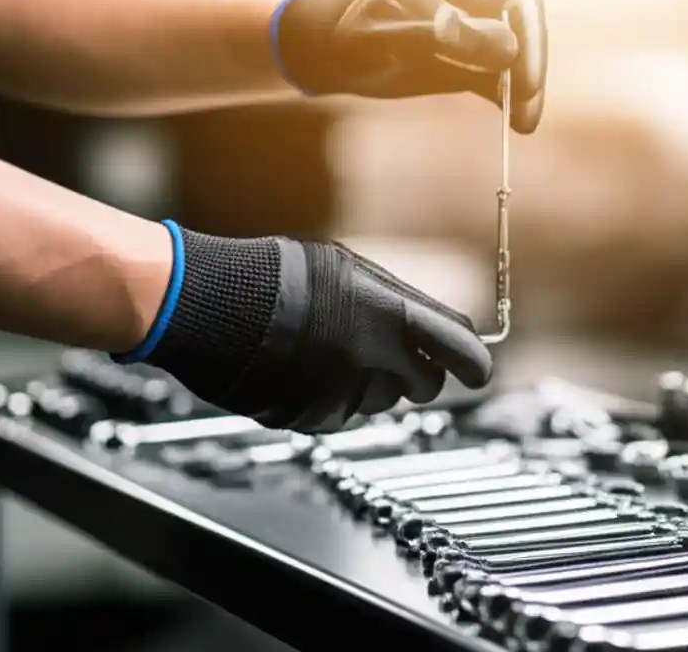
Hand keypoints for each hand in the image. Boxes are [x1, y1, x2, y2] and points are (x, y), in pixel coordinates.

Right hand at [118, 223, 491, 431]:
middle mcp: (376, 357)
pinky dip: (333, 398)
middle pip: (427, 385)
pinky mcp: (317, 418)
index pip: (463, 350)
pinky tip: (305, 370)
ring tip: (326, 351)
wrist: (209, 303)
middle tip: (386, 353)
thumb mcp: (350, 271)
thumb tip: (430, 330)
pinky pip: (344, 414)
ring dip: (369, 382)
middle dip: (416, 374)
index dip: (474, 365)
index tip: (478, 372)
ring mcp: (346, 392)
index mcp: (392, 313)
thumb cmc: (277, 277)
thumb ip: (396, 305)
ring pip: (383, 401)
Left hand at [276, 0, 546, 132]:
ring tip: (522, 124)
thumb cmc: (351, 30)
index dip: (528, 36)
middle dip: (530, 65)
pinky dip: (508, 98)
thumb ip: (440, 35)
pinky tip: (517, 123)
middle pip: (523, 25)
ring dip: (523, 89)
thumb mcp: (387, 30)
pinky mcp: (469, 59)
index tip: (525, 79)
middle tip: (527, 107)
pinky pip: (497, 77)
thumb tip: (502, 46)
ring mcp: (475, 27)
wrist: (328, 51)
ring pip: (515, 55)